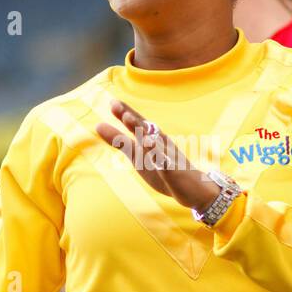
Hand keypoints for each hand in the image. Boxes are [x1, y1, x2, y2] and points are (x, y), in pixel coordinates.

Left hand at [95, 99, 219, 211]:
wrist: (194, 188)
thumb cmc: (163, 168)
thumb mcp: (137, 154)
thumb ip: (119, 140)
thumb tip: (97, 125)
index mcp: (151, 138)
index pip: (138, 123)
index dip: (126, 113)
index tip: (112, 102)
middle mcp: (161, 144)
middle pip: (148, 131)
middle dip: (135, 122)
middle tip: (122, 113)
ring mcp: (169, 158)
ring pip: (157, 146)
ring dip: (146, 136)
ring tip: (135, 129)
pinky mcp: (175, 174)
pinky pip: (168, 167)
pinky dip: (161, 161)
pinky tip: (155, 157)